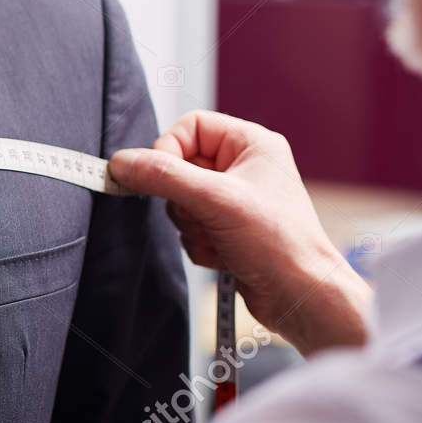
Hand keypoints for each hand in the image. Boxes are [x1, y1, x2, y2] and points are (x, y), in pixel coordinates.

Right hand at [109, 111, 372, 356]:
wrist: (301, 296)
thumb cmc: (280, 242)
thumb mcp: (214, 200)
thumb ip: (163, 176)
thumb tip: (120, 162)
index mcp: (251, 144)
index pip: (189, 126)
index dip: (169, 150)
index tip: (161, 177)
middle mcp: (244, 167)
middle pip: (179, 167)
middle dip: (182, 199)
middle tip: (201, 214)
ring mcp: (235, 200)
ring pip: (180, 201)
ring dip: (190, 225)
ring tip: (218, 238)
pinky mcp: (228, 228)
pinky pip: (189, 226)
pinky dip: (197, 243)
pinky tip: (223, 255)